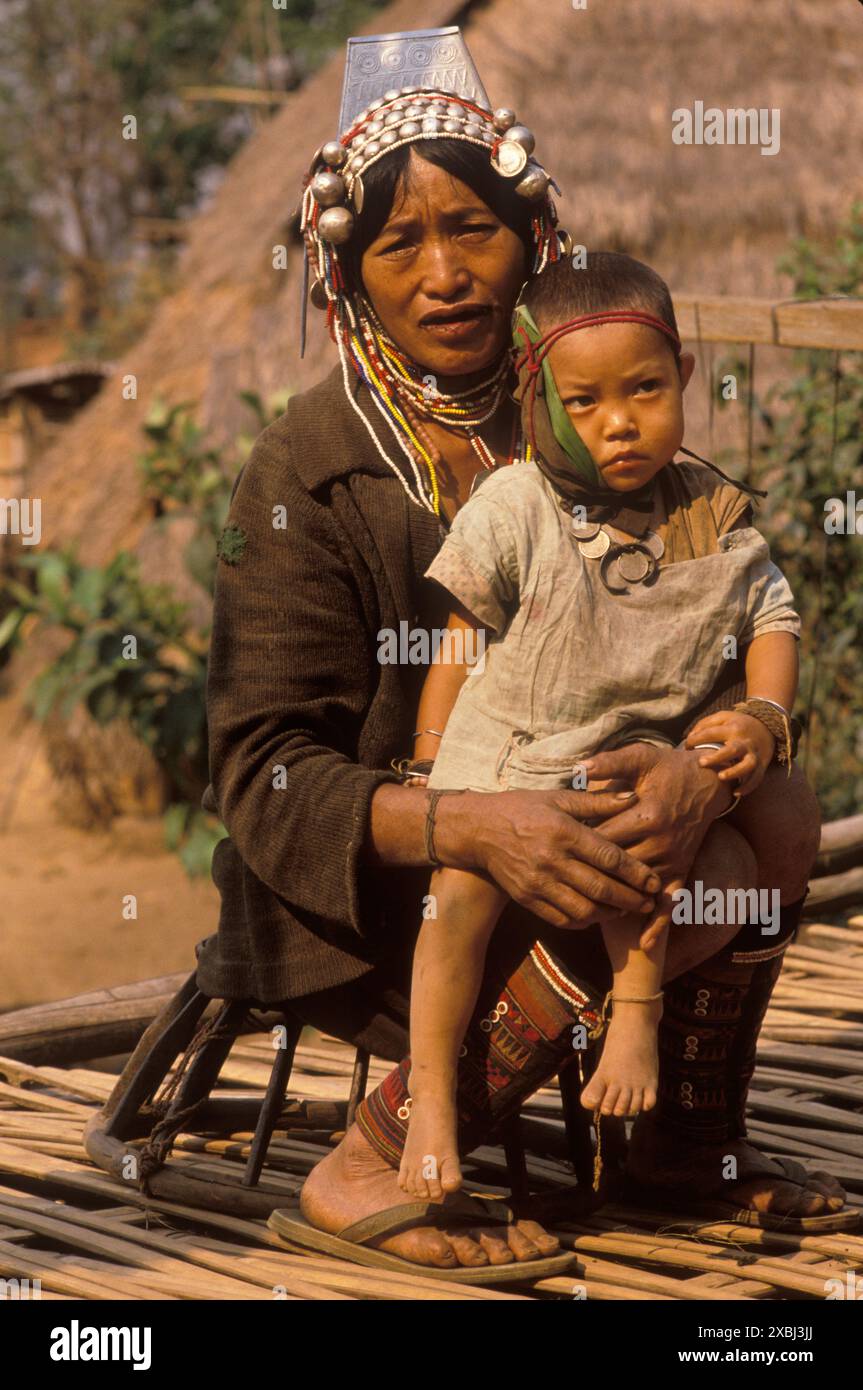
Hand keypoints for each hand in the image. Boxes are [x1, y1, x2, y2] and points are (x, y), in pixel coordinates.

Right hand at [435, 787, 660, 928]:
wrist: (479, 830)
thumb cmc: (522, 808)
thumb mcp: (558, 798)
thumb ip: (597, 801)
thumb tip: (634, 797)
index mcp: (563, 831)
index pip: (609, 857)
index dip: (636, 873)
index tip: (655, 882)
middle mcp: (551, 859)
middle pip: (600, 887)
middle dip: (630, 898)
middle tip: (649, 903)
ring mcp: (537, 882)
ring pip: (583, 908)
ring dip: (609, 913)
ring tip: (625, 909)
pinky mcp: (526, 898)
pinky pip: (561, 918)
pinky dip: (584, 921)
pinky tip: (596, 914)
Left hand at [580, 744, 734, 945]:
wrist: (707, 782)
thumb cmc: (668, 768)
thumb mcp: (640, 758)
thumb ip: (610, 764)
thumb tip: (580, 768)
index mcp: (647, 816)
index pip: (603, 839)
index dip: (577, 846)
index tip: (553, 851)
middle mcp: (662, 843)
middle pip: (617, 868)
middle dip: (589, 876)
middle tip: (562, 883)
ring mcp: (673, 860)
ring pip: (637, 887)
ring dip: (614, 900)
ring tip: (584, 909)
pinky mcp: (683, 869)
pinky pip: (671, 902)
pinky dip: (659, 923)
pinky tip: (646, 943)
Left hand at [685, 711, 774, 796]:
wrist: (767, 727)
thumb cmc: (738, 724)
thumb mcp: (723, 717)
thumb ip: (705, 724)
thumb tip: (690, 738)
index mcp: (733, 728)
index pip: (712, 733)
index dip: (696, 739)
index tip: (686, 746)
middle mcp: (745, 742)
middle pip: (733, 749)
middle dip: (717, 757)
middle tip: (701, 763)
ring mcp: (754, 754)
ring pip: (748, 765)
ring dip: (735, 772)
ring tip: (721, 777)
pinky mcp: (761, 765)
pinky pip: (757, 778)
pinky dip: (748, 787)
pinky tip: (735, 793)